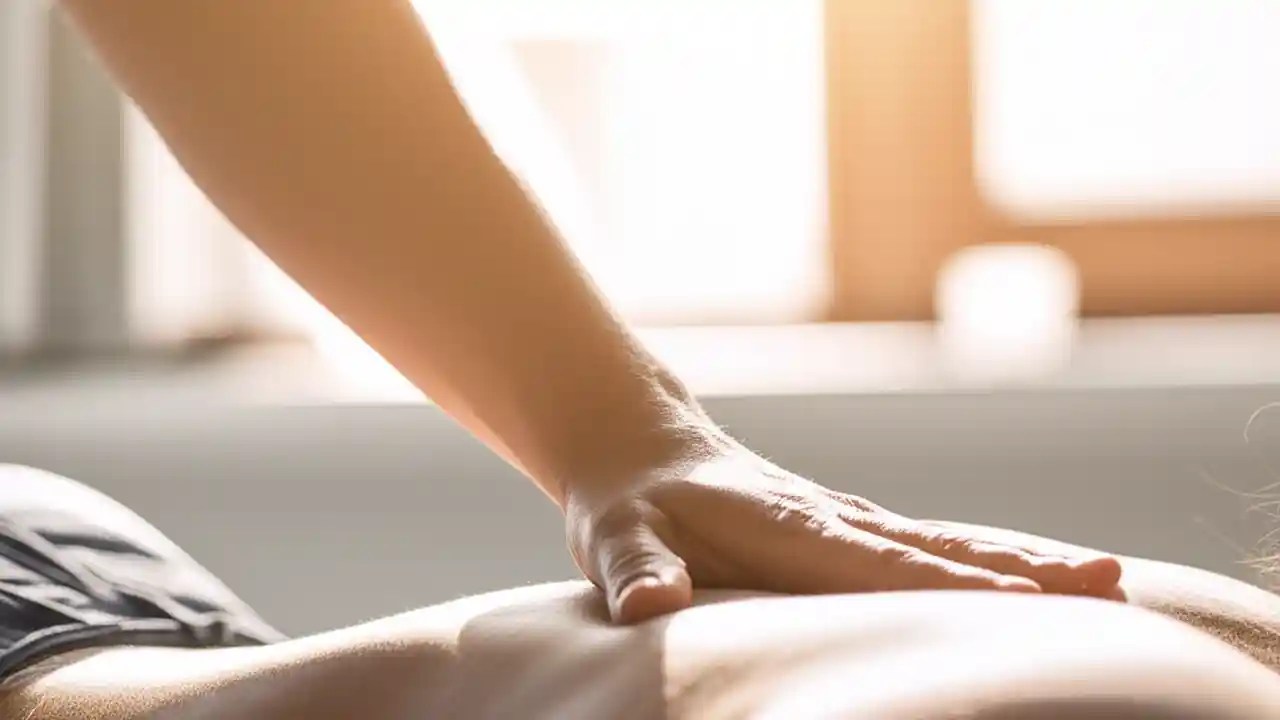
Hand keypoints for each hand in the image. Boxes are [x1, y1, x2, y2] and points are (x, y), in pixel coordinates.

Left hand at [565, 435, 1122, 623]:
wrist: (640, 447)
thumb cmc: (629, 504)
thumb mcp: (615, 538)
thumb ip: (634, 570)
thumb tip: (649, 602)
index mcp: (785, 527)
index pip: (874, 563)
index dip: (944, 583)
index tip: (1021, 602)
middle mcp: (831, 520)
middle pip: (936, 548)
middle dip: (1019, 570)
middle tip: (1106, 582)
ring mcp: (845, 522)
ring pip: (945, 543)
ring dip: (1021, 563)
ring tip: (1104, 579)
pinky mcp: (847, 530)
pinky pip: (928, 547)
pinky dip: (986, 562)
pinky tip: (1031, 581)